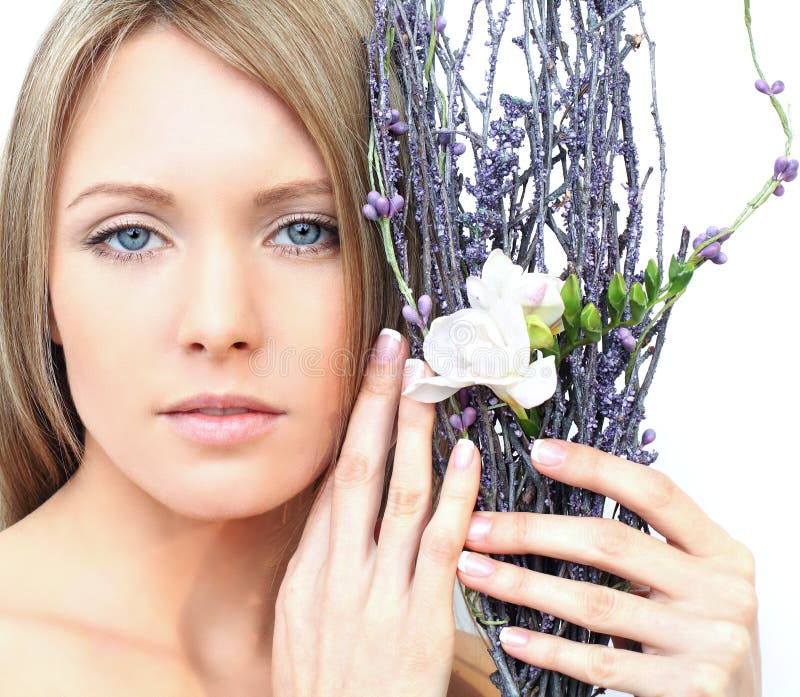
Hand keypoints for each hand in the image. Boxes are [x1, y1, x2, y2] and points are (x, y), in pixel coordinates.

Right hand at [272, 330, 481, 696]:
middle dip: (377, 403)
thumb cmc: (322, 687)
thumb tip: (337, 511)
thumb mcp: (299, 622)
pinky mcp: (420, 620)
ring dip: (416, 433)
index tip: (371, 377)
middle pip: (358, 468)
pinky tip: (467, 453)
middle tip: (395, 350)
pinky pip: (439, 546)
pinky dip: (454, 495)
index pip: (333, 477)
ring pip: (400, 495)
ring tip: (430, 384)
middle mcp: (338, 570)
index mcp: (308, 569)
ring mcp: (378, 592)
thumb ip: (320, 563)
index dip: (354, 421)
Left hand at [456, 438, 760, 696]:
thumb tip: (553, 503)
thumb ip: (646, 545)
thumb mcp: (692, 578)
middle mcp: (720, 590)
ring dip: (523, 585)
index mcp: (720, 551)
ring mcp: (707, 641)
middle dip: (533, 532)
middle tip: (477, 527)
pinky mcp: (686, 689)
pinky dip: (548, 648)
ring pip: (594, 602)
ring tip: (474, 571)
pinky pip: (599, 663)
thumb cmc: (703, 633)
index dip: (595, 468)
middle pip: (610, 544)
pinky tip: (510, 635)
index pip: (653, 492)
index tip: (538, 452)